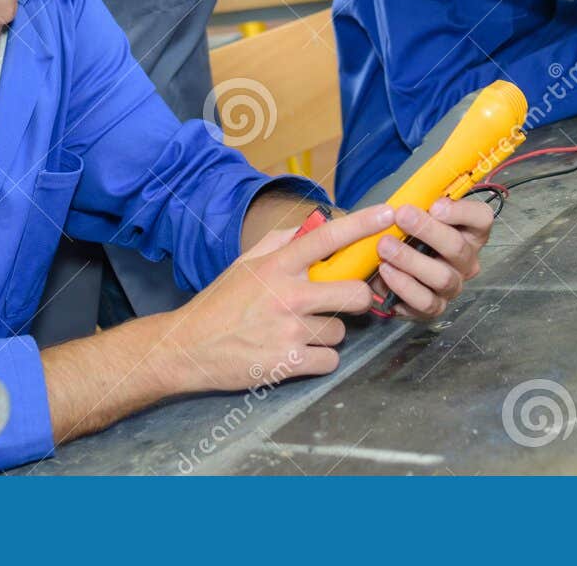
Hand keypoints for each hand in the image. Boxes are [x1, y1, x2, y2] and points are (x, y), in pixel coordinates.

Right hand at [166, 204, 391, 391]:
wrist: (188, 347)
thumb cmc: (219, 303)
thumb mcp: (245, 263)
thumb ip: (280, 242)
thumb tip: (312, 226)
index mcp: (277, 265)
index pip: (327, 237)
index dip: (362, 224)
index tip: (388, 214)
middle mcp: (287, 294)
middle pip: (353, 292)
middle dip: (356, 299)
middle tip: (342, 302)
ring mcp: (288, 330)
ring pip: (341, 331)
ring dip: (329, 334)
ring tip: (301, 332)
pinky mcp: (287, 362)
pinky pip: (330, 360)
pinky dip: (320, 359)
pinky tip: (299, 353)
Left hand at [370, 196, 493, 319]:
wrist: (382, 269)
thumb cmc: (403, 234)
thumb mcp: (412, 213)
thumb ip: (416, 203)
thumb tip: (410, 194)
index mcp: (468, 232)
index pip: (482, 218)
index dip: (462, 212)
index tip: (435, 205)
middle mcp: (466, 261)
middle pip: (458, 247)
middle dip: (428, 230)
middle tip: (401, 216)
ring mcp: (452, 286)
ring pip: (442, 277)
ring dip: (411, 260)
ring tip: (384, 246)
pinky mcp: (434, 307)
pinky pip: (425, 301)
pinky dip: (403, 286)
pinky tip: (385, 271)